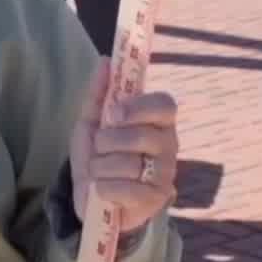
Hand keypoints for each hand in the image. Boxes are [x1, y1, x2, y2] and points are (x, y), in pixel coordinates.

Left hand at [70, 64, 177, 234]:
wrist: (91, 199)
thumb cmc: (98, 156)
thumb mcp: (91, 123)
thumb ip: (98, 93)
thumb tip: (106, 61)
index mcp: (158, 121)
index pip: (165, 104)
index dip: (138, 107)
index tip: (112, 114)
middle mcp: (169, 145)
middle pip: (143, 135)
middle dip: (108, 142)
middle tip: (101, 149)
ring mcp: (166, 174)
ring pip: (128, 163)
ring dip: (101, 168)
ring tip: (100, 172)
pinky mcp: (156, 200)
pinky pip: (125, 188)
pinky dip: (104, 188)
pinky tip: (105, 190)